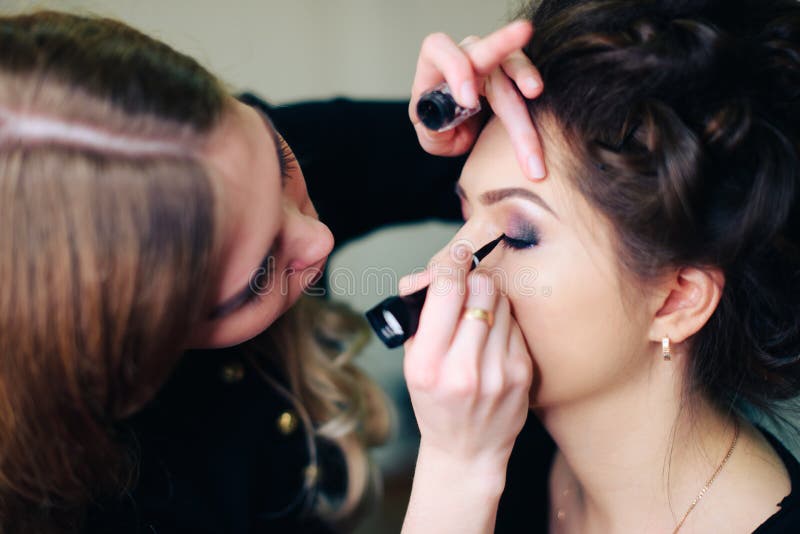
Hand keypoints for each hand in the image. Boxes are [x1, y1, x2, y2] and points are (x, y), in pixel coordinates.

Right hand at [401, 239, 533, 473]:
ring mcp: (497, 373)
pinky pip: (515, 324)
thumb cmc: (435, 404)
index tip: (454, 255)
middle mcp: (463, 369)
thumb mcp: (412, 364)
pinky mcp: (521, 374)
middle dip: (472, 280)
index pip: (446, 291)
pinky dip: (503, 322)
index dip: (451, 264)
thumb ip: (420, 318)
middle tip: (466, 286)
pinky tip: (492, 338)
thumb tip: (431, 273)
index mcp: (427, 365)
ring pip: (502, 302)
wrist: (467, 452)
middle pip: (481, 289)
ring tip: (478, 316)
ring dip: (489, 299)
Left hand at [410, 20, 546, 179]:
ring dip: (525, 78)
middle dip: (500, 47)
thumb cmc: (438, 126)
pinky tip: (541, 103)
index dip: (455, 71)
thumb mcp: (429, 134)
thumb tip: (449, 120)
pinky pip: (528, 78)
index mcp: (435, 67)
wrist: (456, 127)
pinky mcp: (515, 73)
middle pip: (484, 50)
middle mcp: (466, 56)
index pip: (440, 52)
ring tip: (534, 90)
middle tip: (512, 67)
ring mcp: (494, 61)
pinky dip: (536, 96)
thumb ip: (435, 129)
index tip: (467, 102)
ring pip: (511, 65)